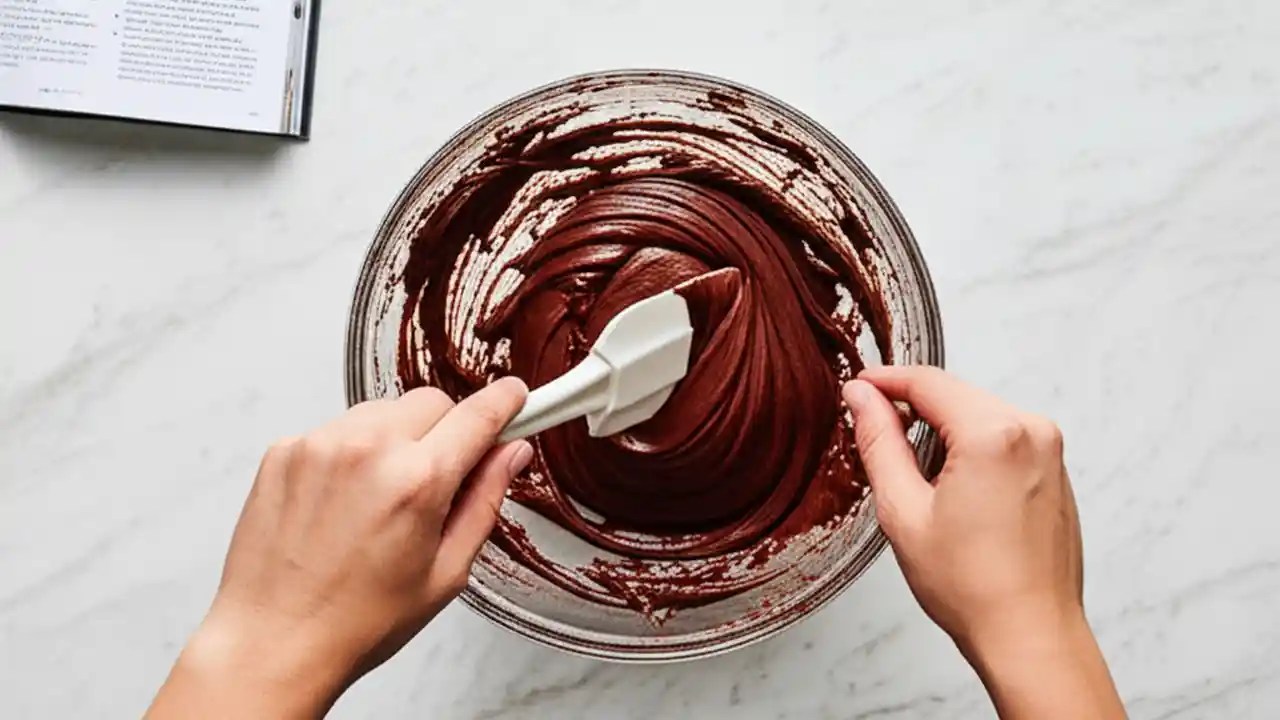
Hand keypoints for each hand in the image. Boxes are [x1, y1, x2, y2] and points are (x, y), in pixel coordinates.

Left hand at [148, 379, 531, 718]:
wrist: (272, 642)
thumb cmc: (357, 623)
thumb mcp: (445, 572)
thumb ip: (484, 501)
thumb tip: (511, 454)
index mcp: (418, 482)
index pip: (477, 415)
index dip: (505, 402)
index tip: (515, 396)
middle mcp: (368, 449)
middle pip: (432, 402)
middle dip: (447, 429)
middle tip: (439, 478)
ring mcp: (320, 444)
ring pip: (383, 411)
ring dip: (397, 438)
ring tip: (382, 498)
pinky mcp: (285, 449)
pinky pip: (338, 429)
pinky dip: (352, 452)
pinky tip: (344, 502)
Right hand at [843, 366, 1123, 718]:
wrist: (1031, 636)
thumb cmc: (973, 589)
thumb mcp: (903, 511)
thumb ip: (878, 442)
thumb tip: (861, 398)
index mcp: (994, 434)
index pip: (928, 382)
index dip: (884, 381)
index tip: (857, 389)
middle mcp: (1032, 431)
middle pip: (956, 395)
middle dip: (913, 409)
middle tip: (874, 437)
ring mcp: (1050, 451)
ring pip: (979, 416)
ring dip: (943, 432)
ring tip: (917, 482)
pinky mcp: (1056, 471)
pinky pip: (1004, 438)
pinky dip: (972, 450)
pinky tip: (954, 495)